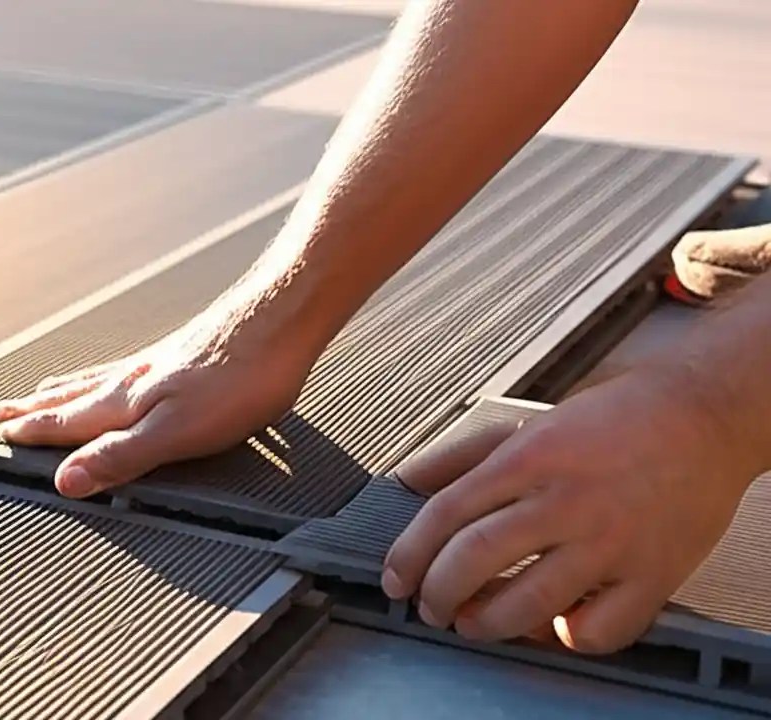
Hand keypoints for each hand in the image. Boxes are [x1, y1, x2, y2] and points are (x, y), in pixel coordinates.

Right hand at [0, 281, 328, 498]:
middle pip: (74, 397)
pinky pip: (126, 370)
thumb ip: (120, 457)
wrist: (281, 322)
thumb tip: (66, 480)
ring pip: (97, 381)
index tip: (3, 432)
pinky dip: (104, 376)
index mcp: (127, 402)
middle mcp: (135, 380)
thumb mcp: (175, 433)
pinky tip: (121, 375)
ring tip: (44, 391)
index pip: (67, 421)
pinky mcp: (186, 356)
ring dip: (65, 390)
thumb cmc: (238, 379)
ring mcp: (159, 365)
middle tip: (4, 410)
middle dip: (38, 408)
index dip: (35, 431)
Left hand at [382, 367, 760, 653]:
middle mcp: (567, 499)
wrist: (704, 416)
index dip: (410, 553)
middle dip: (438, 593)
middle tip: (430, 606)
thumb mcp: (530, 424)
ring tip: (473, 622)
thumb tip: (406, 480)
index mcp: (530, 457)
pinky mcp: (654, 575)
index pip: (447, 512)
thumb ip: (463, 454)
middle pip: (476, 558)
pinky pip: (599, 630)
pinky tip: (553, 624)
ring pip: (529, 603)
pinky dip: (566, 637)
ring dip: (486, 623)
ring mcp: (612, 541)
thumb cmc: (614, 421)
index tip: (396, 578)